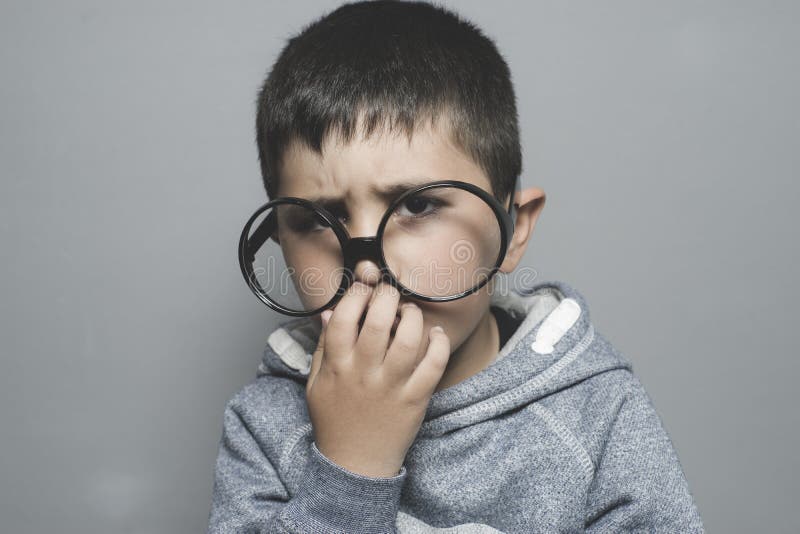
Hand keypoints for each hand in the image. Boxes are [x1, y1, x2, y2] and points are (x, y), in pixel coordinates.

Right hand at [305, 281, 450, 477]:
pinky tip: (435, 335)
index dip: (356, 295)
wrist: (355, 465)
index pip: (343, 318)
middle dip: (387, 296)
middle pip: (378, 321)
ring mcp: (391, 386)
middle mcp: (364, 373)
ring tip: (410, 313)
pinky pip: (433, 366)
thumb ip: (322, 347)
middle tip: (390, 294)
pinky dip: (439, 344)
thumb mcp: (316, 384)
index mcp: (338, 366)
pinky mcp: (415, 399)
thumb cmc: (335, 421)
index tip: (364, 290)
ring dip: (412, 317)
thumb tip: (328, 313)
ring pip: (408, 340)